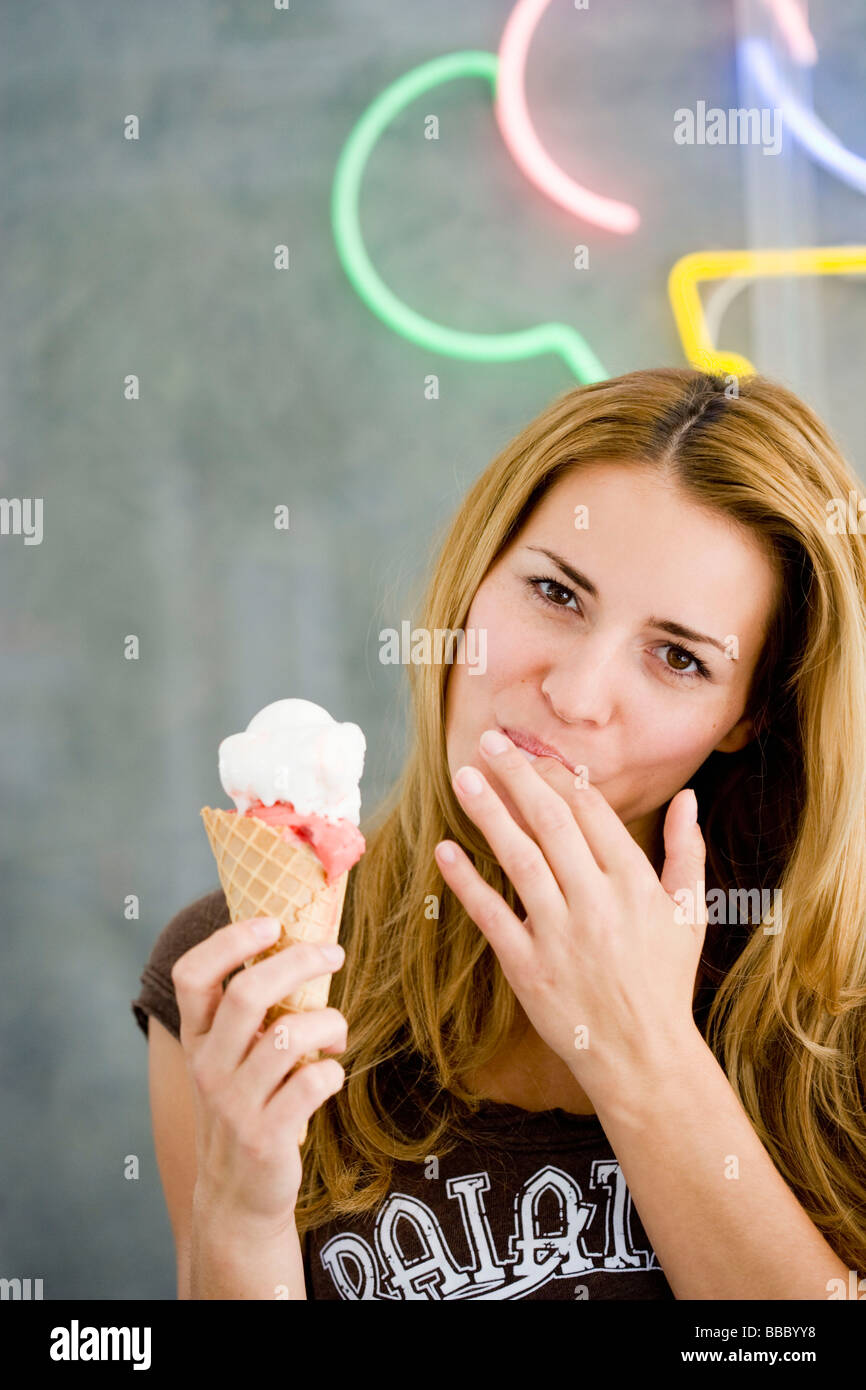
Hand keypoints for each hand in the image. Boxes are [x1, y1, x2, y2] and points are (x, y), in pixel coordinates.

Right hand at [172, 920, 347, 1236]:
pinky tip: (330, 1076)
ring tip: (336, 1033)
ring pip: (288, 1036)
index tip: (272, 923)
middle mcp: (208, 1066)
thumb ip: (248, 1013)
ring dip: (327, 1023)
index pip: (192, 975)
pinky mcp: (266, 1135)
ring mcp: (234, 1103)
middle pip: (248, 994)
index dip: (231, 940)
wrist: (238, 1195)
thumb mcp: (230, 1059)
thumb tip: (298, 942)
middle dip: (298, 962)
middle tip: (333, 953)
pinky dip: (332, 1072)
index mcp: (197, 1039)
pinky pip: (312, 1083)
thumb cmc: (246, 1106)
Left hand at [434, 730, 707, 1105]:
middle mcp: (597, 902)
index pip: (590, 812)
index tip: (533, 752)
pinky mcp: (528, 967)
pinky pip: (492, 915)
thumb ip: (686, 852)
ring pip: (519, 859)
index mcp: (635, 884)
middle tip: (489, 743)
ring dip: (488, 813)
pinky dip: (467, 881)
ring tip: (463, 778)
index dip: (557, 776)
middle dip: (517, 777)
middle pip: (550, 823)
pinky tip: (447, 848)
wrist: (642, 1055)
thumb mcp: (688, 913)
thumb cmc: (664, 980)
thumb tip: (688, 799)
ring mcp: (560, 935)